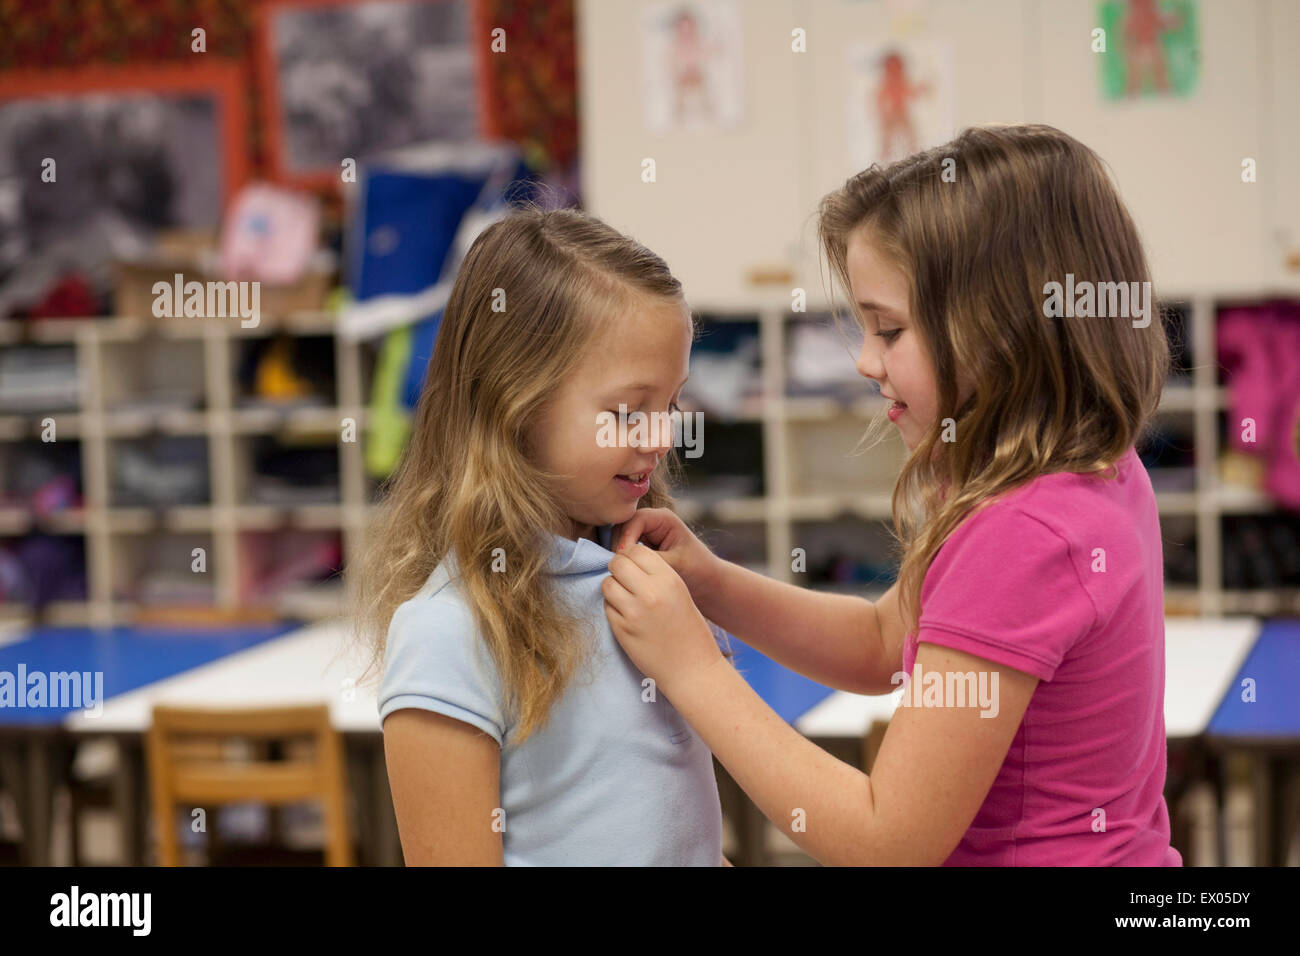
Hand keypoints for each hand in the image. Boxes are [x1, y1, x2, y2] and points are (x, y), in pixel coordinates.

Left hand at [602, 543, 722, 695]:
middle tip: (624, 579)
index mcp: (669, 580)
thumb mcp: (680, 593)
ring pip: (607, 584)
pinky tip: (627, 616)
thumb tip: (627, 559)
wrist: (692, 670)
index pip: (636, 551)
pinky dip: (613, 608)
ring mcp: (633, 613)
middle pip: (617, 563)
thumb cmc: (689, 631)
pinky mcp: (621, 630)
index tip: (634, 566)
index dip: (631, 556)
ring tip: (625, 598)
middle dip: (617, 568)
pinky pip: (607, 607)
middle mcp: (650, 593)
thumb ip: (656, 575)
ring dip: (613, 588)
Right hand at [612, 508, 720, 609]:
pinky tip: (626, 572)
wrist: (707, 581)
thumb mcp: (675, 563)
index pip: (635, 520)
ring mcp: (646, 532)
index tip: (623, 558)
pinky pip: (625, 548)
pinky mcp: (642, 545)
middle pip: (623, 526)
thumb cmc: (697, 569)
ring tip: (622, 571)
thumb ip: (651, 559)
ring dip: (620, 553)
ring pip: (621, 537)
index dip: (626, 537)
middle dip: (619, 545)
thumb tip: (625, 559)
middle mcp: (653, 521)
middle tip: (619, 567)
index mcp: (663, 518)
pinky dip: (623, 558)